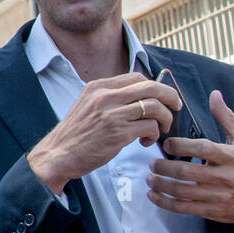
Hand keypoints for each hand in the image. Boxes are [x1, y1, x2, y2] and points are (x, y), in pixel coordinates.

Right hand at [27, 73, 181, 195]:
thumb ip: (110, 99)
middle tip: (175, 109)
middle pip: (152, 87)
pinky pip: (150, 127)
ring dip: (165, 119)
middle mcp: (105, 97)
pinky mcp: (118, 133)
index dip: (156, 86)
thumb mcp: (88, 107)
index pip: (137, 77)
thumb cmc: (75, 136)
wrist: (57, 155)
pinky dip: (154, 134)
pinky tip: (145, 141)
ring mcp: (111, 114)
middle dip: (171, 97)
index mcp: (98, 87)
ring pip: (155, 107)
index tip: (163, 98)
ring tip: (159, 130)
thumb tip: (141, 98)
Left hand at [147, 89, 233, 232]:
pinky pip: (183, 208)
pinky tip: (154, 195)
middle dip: (164, 167)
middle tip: (152, 162)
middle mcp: (225, 177)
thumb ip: (226, 118)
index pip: (202, 149)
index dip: (181, 146)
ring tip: (150, 177)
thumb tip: (215, 94)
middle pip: (187, 172)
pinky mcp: (211, 210)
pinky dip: (165, 202)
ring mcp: (217, 195)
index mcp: (231, 157)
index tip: (167, 144)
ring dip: (161, 185)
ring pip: (182, 191)